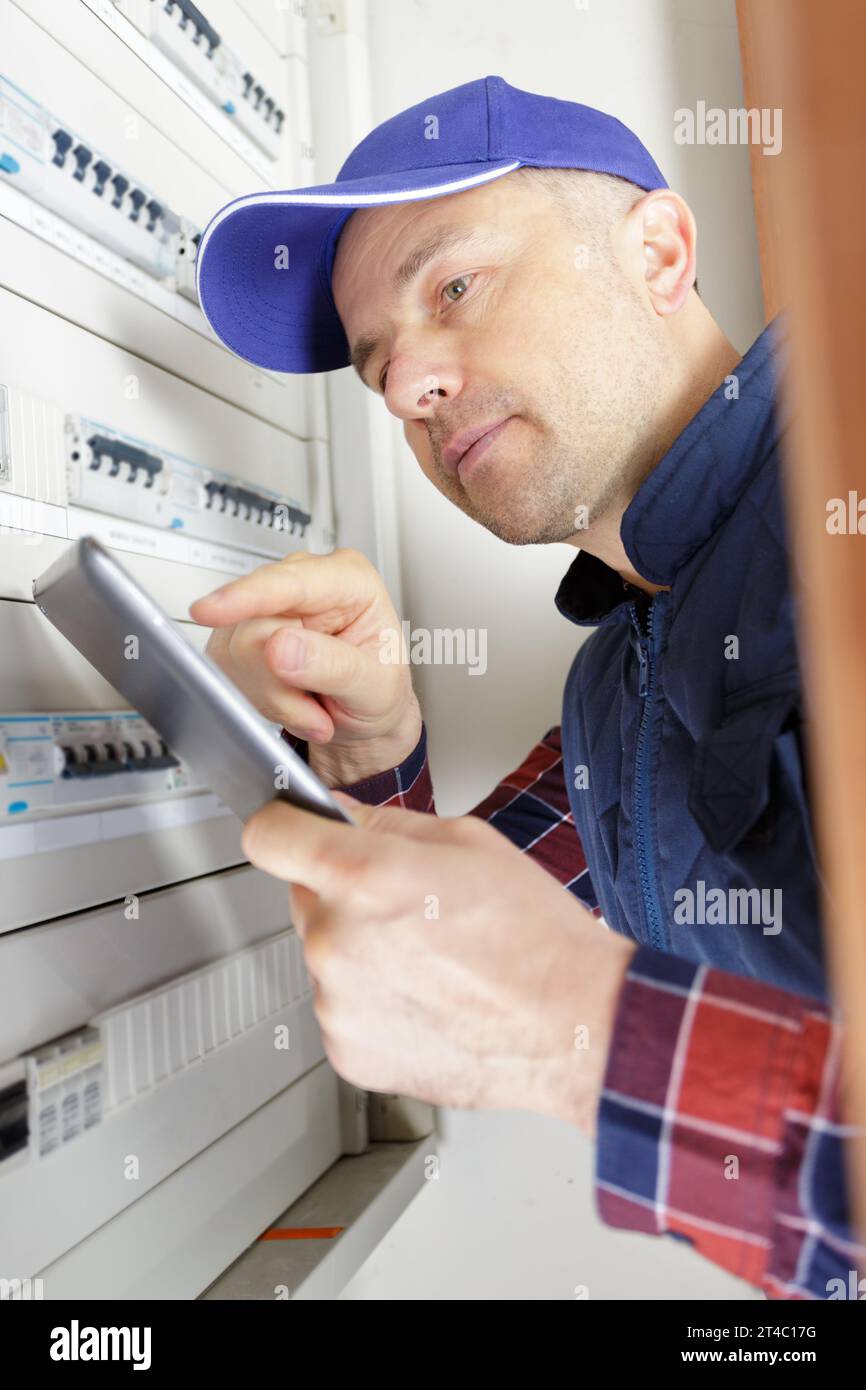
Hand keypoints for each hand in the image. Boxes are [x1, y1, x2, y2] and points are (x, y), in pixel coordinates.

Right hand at [188, 549, 421, 780]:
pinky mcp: (241, 634)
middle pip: (254, 626)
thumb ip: (333, 666)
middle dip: (280, 682)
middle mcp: (304, 585)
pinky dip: (259, 699)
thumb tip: (281, 648)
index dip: (247, 597)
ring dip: (272, 696)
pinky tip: (291, 701)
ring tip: (311, 705)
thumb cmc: (378, 690)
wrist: (365, 717)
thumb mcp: (376, 686)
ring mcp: (268, 608)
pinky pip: (226, 669)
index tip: (209, 611)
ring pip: (235, 652)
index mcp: (348, 580)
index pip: (289, 582)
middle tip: (316, 708)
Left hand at [241, 795, 635, 1134]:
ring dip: (360, 955)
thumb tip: (342, 816)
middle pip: (304, 900)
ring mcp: (337, 1004)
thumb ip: (388, 824)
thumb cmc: (535, 936)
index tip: (293, 833)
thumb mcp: (468, 842)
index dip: (283, 827)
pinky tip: (428, 1000)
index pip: (268, 835)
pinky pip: (343, 1011)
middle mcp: (336, 941)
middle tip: (409, 909)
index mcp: (362, 877)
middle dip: (342, 896)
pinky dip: (374, 1005)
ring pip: (326, 959)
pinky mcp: (349, 1052)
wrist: (573, 1023)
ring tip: (432, 963)